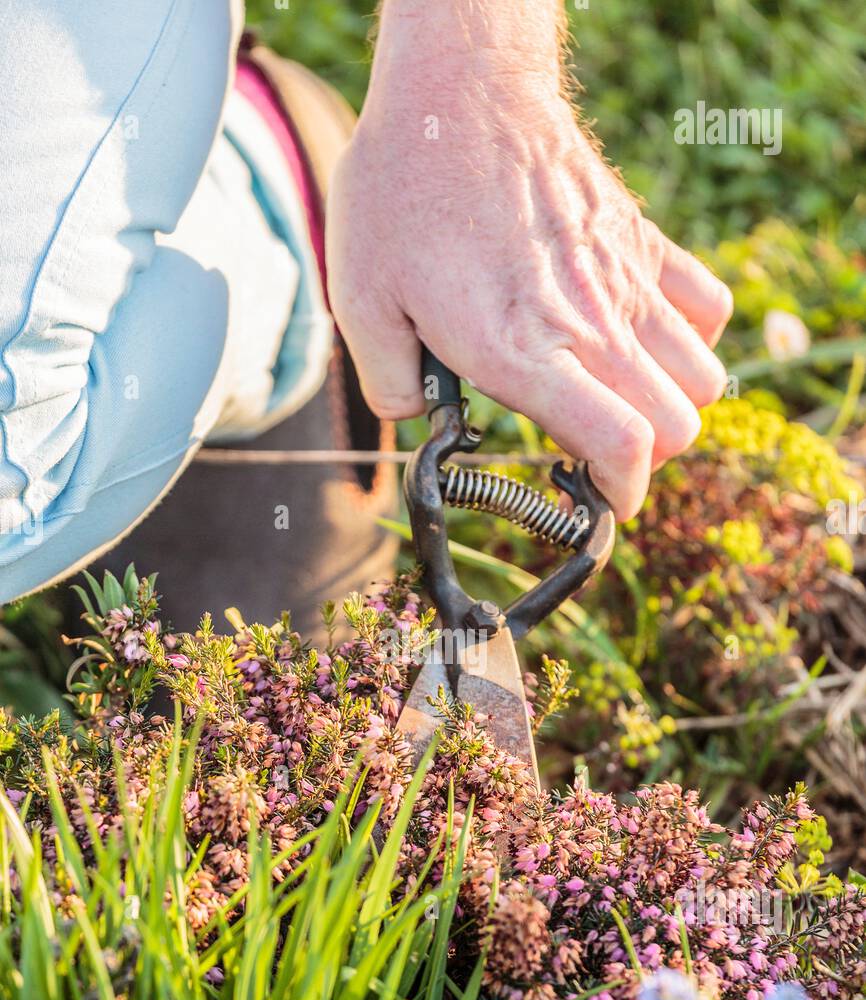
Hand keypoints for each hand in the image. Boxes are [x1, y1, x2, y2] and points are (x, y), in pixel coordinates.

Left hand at [327, 1, 732, 519]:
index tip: (599, 504)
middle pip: (677, 426)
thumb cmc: (402, 192)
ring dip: (669, 406)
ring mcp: (626, 282)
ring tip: (616, 400)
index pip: (623, 446)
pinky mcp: (643, 242)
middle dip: (644, 461)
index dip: (621, 494)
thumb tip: (417, 421)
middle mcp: (589, 324)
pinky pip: (708, 309)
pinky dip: (691, 339)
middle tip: (595, 454)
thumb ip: (389, 385)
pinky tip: (641, 338)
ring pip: (702, 378)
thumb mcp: (360, 300)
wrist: (459, 91)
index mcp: (523, 351)